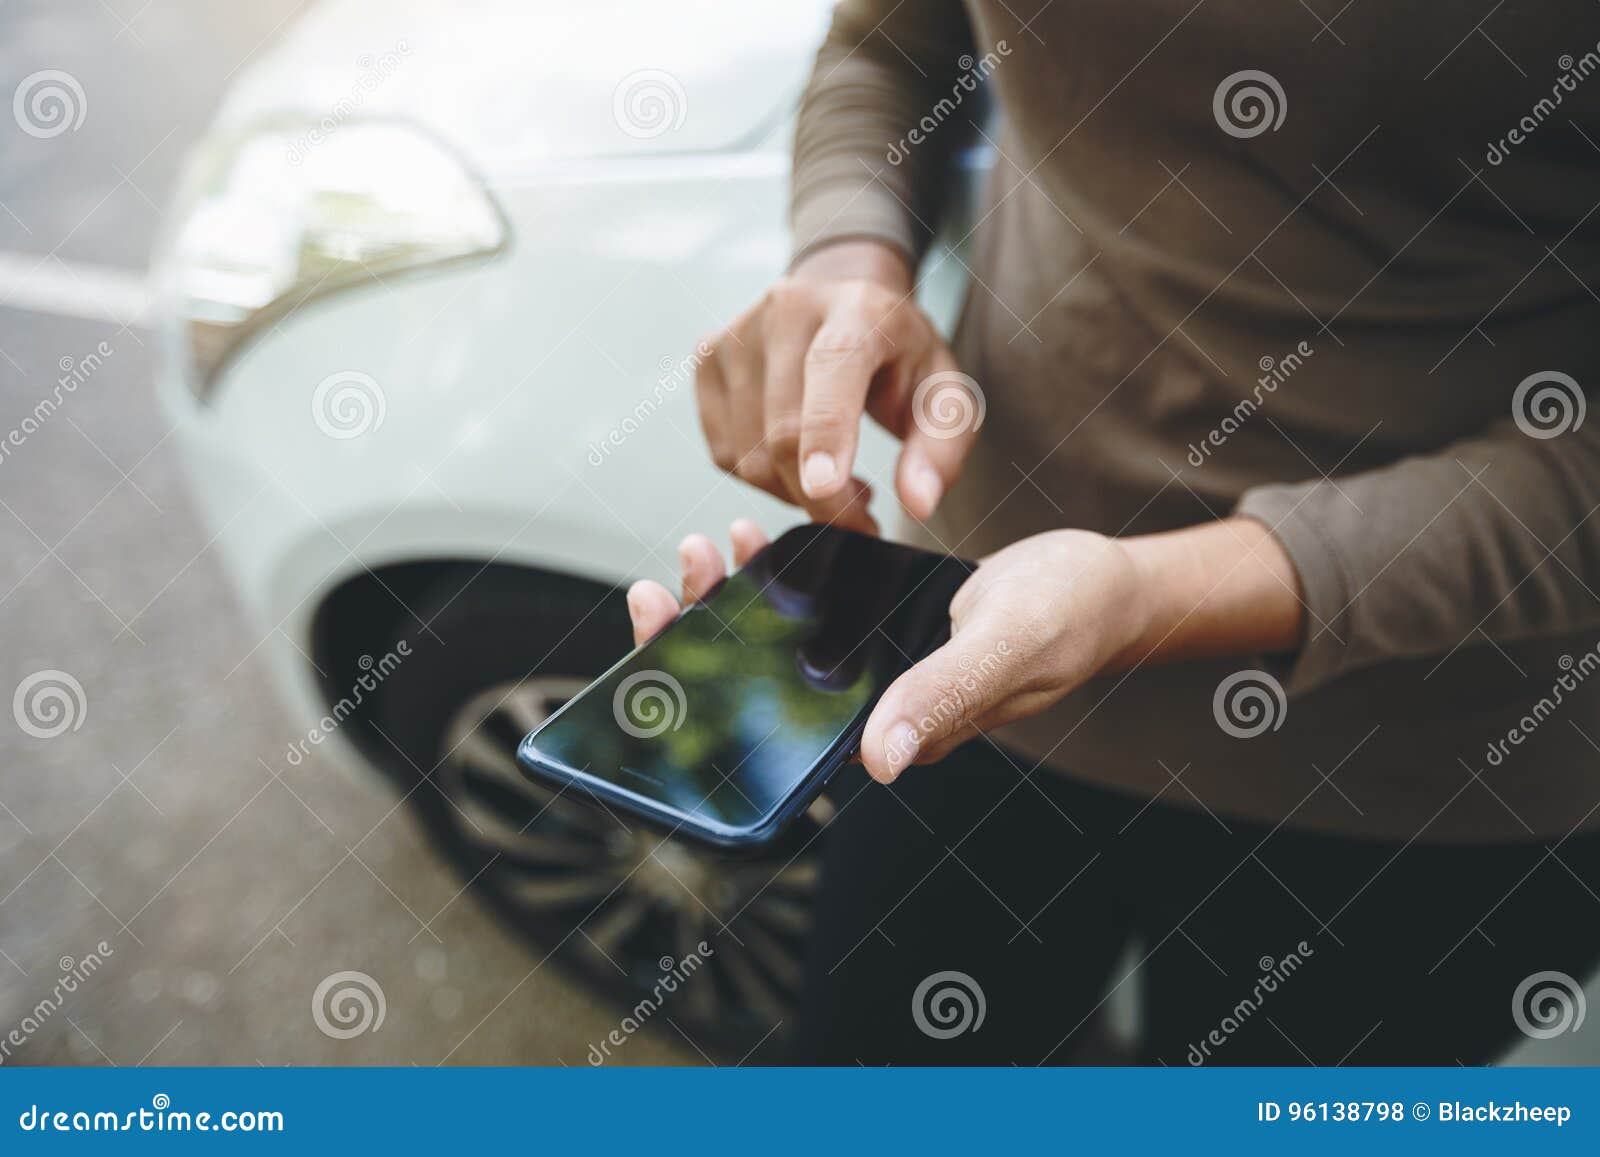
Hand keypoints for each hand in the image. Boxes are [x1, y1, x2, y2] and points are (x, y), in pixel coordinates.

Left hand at [624, 524, 1154, 784]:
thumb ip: (944, 695)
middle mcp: (877, 708)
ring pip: (786, 645)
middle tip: (670, 578)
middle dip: (706, 635)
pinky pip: (818, 613)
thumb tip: (880, 760)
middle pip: (767, 685)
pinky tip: (759, 540)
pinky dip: (782, 577)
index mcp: (898, 730)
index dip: (713, 690)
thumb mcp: (1006, 644)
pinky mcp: (885, 634)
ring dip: (740, 600)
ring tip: (711, 546)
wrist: (1107, 585)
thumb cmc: (1068, 615)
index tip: (665, 627)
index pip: (782, 727)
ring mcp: (879, 670)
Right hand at [695, 240, 976, 532]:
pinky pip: (727, 454)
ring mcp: (738, 332)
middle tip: (860, 517)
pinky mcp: (707, 359)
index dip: (826, 432)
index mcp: (857, 307)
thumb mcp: (942, 393)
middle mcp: (788, 309)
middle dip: (822, 499)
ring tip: (834, 477)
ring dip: (794, 492)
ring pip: (751, 455)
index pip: (834, 366)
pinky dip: (764, 479)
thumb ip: (940, 449)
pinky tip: (796, 463)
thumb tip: (918, 503)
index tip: (825, 489)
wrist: (842, 297)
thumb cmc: (898, 354)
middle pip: (785, 429)